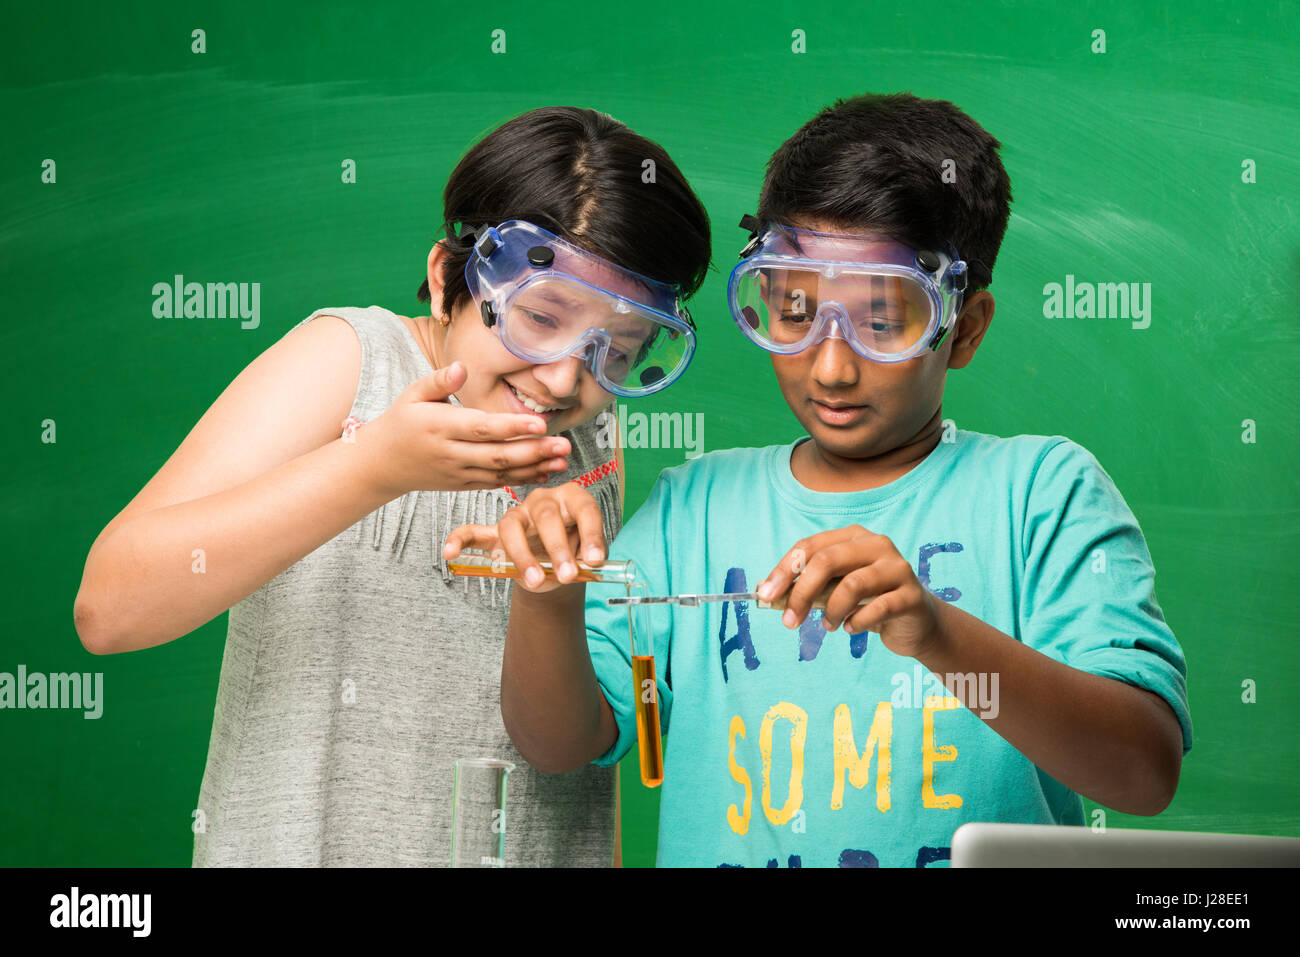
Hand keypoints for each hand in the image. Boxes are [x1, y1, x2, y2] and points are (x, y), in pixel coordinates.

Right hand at [356, 362, 571, 496]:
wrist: (381, 464)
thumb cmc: (402, 421)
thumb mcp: (413, 394)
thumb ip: (439, 381)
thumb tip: (461, 366)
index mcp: (439, 426)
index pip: (481, 427)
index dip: (512, 426)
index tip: (541, 423)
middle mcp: (450, 453)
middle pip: (497, 454)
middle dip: (534, 451)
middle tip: (565, 445)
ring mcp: (457, 473)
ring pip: (500, 473)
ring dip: (534, 467)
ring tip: (564, 460)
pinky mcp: (462, 485)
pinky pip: (495, 484)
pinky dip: (521, 479)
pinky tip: (545, 472)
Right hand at [442, 481, 606, 593]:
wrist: (558, 561)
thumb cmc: (575, 550)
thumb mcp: (587, 553)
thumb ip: (587, 558)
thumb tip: (587, 567)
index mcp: (572, 498)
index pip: (584, 509)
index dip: (592, 534)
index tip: (596, 560)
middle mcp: (543, 501)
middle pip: (546, 516)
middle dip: (557, 548)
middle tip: (568, 575)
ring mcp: (518, 515)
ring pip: (512, 526)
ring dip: (523, 555)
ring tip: (533, 581)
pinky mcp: (496, 532)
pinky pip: (474, 532)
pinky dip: (460, 540)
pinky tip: (450, 552)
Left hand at [756, 525, 946, 658]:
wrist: (916, 622)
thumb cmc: (868, 602)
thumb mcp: (834, 589)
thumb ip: (806, 586)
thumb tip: (765, 590)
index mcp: (853, 536)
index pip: (810, 546)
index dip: (784, 570)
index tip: (764, 595)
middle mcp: (876, 544)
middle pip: (827, 561)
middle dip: (801, 593)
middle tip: (789, 621)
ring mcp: (897, 567)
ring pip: (852, 585)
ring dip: (831, 611)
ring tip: (829, 626)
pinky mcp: (911, 594)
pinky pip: (877, 609)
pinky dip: (856, 623)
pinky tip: (851, 628)